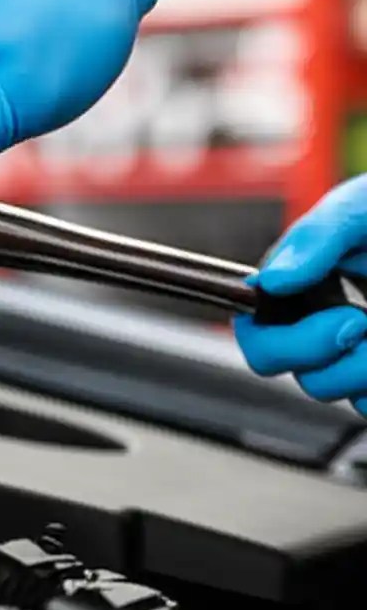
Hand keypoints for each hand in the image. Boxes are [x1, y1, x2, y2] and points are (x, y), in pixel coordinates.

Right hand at [235, 175, 366, 413]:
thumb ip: (316, 236)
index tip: (333, 315)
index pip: (254, 327)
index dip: (274, 335)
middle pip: (278, 364)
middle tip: (360, 323)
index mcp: (301, 283)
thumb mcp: (364, 206)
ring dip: (359, 369)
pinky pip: (365, 402)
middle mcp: (318, 320)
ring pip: (324, 386)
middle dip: (315, 349)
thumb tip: (273, 280)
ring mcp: (352, 350)